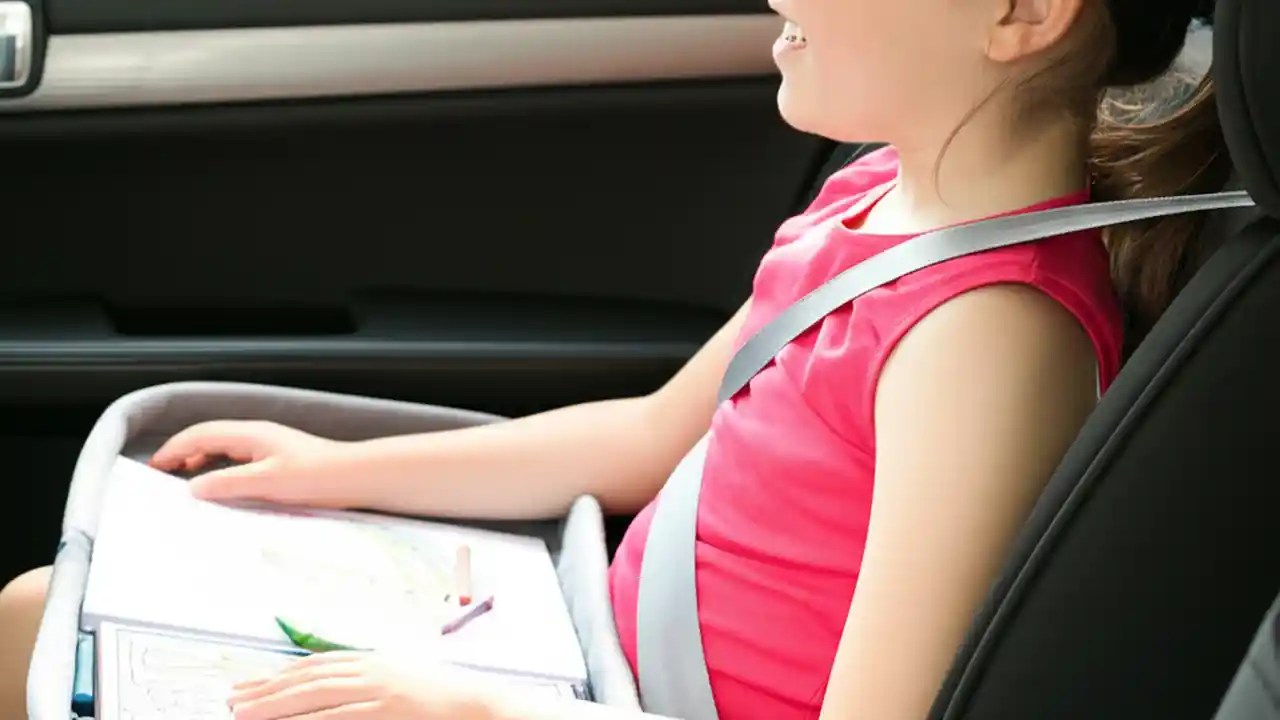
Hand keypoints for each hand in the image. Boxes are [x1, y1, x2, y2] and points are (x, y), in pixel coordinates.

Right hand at [149, 420, 353, 507]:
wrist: (353, 476)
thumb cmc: (316, 475)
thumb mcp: (267, 481)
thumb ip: (229, 482)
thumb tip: (193, 487)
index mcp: (250, 434)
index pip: (201, 434)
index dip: (174, 448)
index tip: (153, 466)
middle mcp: (256, 435)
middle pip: (209, 436)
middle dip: (182, 451)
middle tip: (161, 473)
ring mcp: (267, 445)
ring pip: (223, 446)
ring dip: (199, 458)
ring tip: (183, 478)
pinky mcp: (277, 459)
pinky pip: (237, 458)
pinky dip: (218, 466)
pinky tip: (219, 483)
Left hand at [227, 651, 495, 719]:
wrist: (476, 704)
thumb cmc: (441, 699)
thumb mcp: (400, 678)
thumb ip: (367, 680)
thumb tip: (331, 684)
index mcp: (373, 660)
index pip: (315, 665)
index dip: (278, 675)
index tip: (250, 685)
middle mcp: (372, 670)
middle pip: (308, 677)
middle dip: (267, 689)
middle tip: (234, 699)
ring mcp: (378, 691)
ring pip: (315, 695)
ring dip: (276, 705)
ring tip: (244, 713)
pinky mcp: (386, 711)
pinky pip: (338, 717)